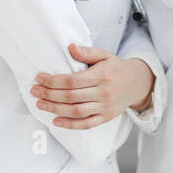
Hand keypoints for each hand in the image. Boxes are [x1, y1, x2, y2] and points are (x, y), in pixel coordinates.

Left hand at [31, 43, 153, 129]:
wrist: (138, 83)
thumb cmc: (117, 68)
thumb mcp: (105, 55)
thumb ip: (87, 52)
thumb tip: (70, 47)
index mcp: (101, 76)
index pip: (72, 80)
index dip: (54, 80)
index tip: (39, 78)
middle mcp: (103, 92)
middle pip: (71, 96)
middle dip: (50, 94)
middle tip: (35, 91)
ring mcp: (105, 107)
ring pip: (76, 111)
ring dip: (55, 109)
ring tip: (40, 104)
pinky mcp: (106, 117)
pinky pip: (87, 124)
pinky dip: (71, 125)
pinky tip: (56, 121)